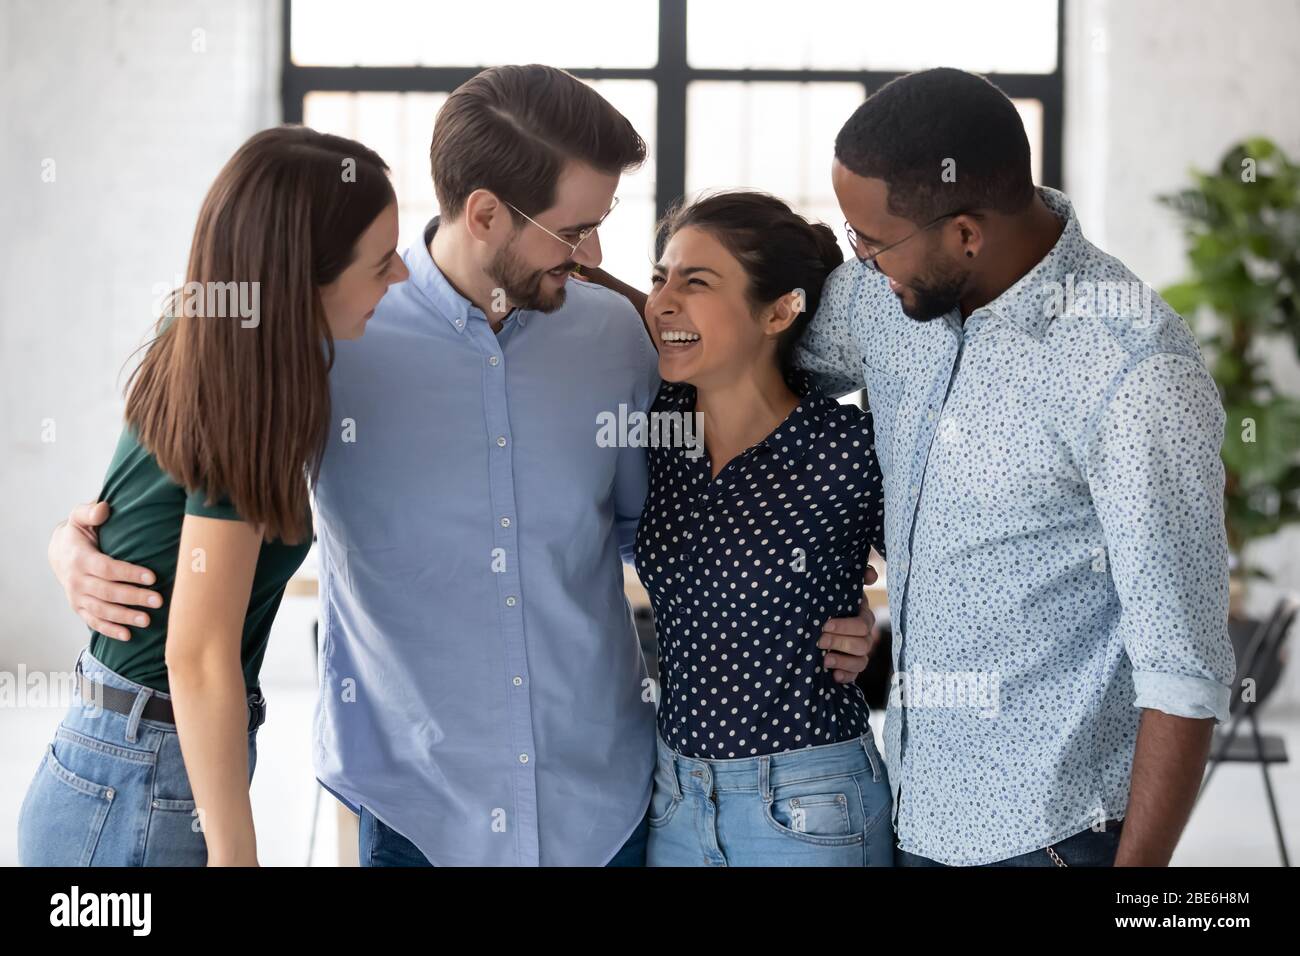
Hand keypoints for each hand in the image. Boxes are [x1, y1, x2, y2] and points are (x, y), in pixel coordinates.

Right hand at [49, 501, 161, 640]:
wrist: (58, 552)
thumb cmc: (78, 532)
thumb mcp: (79, 516)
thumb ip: (90, 511)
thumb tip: (104, 508)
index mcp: (81, 558)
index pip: (107, 568)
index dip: (129, 573)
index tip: (152, 577)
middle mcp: (77, 580)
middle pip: (108, 592)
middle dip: (133, 597)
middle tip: (158, 601)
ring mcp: (77, 597)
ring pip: (102, 610)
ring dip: (125, 617)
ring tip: (147, 620)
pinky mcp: (79, 608)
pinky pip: (94, 622)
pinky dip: (110, 631)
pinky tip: (128, 636)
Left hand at [818, 565, 881, 683]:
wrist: (810, 623)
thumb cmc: (826, 603)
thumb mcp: (835, 589)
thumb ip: (854, 578)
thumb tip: (871, 574)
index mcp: (862, 616)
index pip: (863, 623)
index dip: (846, 626)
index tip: (825, 625)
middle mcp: (863, 635)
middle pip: (862, 644)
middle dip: (840, 642)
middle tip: (820, 641)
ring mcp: (858, 653)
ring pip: (861, 661)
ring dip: (843, 661)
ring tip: (825, 660)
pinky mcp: (850, 668)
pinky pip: (854, 676)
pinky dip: (845, 676)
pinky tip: (833, 675)